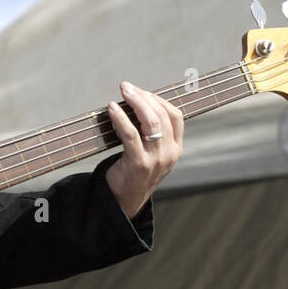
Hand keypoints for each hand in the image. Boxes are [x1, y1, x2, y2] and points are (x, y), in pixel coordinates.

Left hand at [103, 81, 182, 219]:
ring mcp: (156, 159)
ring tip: (122, 91)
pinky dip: (120, 117)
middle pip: (161, 115)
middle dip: (144, 96)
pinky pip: (130, 134)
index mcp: (175, 149)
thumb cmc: (133, 172)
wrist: (124, 202)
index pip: (176, 116)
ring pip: (150, 122)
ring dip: (135, 102)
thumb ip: (150, 133)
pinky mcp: (138, 164)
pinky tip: (112, 108)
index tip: (142, 91)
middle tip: (126, 87)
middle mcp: (169, 153)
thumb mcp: (151, 153)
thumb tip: (136, 101)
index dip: (159, 99)